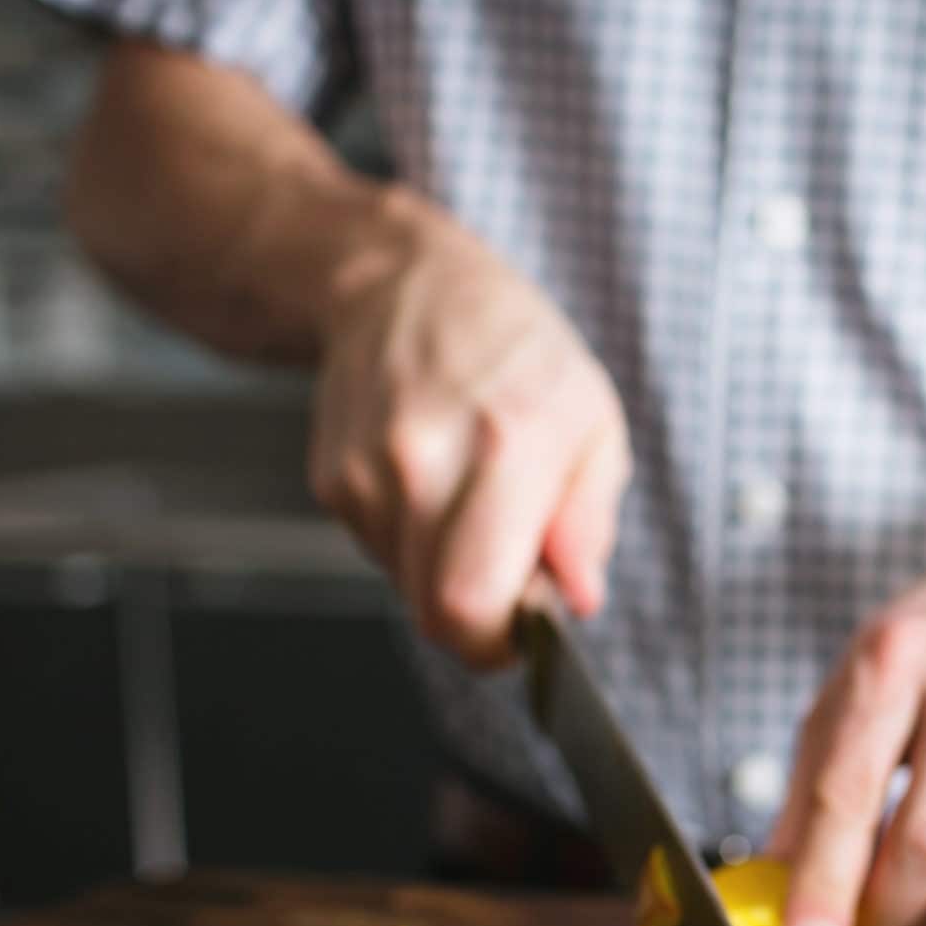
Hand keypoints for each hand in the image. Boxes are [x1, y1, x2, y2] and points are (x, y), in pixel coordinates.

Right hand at [306, 205, 631, 665]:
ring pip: (406, 588)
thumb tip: (578, 598)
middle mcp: (422, 459)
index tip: (529, 622)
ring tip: (472, 500)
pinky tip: (432, 481)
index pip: (470, 603)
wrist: (404, 284)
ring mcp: (366, 471)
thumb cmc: (518, 354)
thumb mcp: (593, 424)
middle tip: (513, 564)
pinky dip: (413, 541)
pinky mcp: (331, 479)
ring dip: (446, 571)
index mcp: (504, 446)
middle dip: (481, 614)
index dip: (500, 641)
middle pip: (434, 613)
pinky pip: (380, 553)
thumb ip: (588, 524)